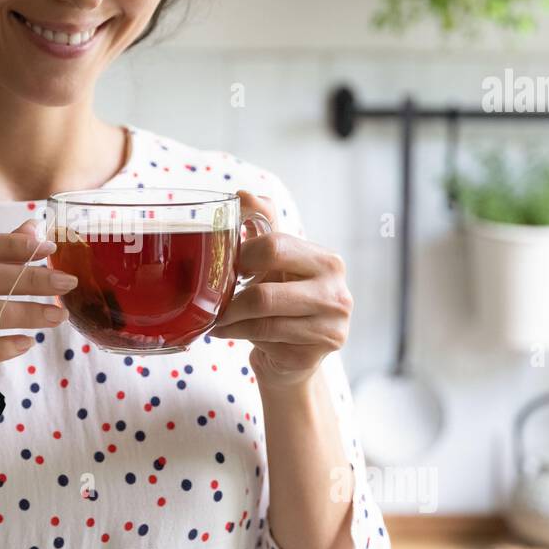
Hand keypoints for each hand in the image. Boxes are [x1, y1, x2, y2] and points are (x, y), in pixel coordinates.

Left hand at [210, 190, 352, 388]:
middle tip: (211, 299)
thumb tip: (243, 194)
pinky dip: (238, 335)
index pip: (275, 247)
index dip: (240, 255)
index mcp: (327, 262)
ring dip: (230, 320)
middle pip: (266, 292)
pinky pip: (266, 339)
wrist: (293, 354)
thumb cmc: (283, 302)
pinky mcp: (316, 354)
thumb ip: (262, 225)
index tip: (224, 265)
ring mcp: (331, 326)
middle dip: (230, 298)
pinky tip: (227, 332)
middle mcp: (337, 293)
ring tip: (216, 318)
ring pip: (263, 320)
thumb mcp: (275, 262)